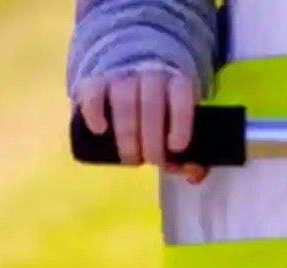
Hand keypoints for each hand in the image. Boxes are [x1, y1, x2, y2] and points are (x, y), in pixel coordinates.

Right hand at [72, 68, 207, 183]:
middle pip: (151, 105)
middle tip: (149, 161)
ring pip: (123, 101)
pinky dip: (95, 114)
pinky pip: (93, 93)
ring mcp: (121, 75)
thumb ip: (189, 152)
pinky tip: (101, 131)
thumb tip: (193, 174)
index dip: (180, 124)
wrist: (128, 76)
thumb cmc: (160, 111)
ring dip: (126, 136)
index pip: (181, 95)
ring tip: (129, 157)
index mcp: (176, 83)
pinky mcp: (94, 80)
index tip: (175, 148)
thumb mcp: (179, 125)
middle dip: (151, 142)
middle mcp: (149, 74)